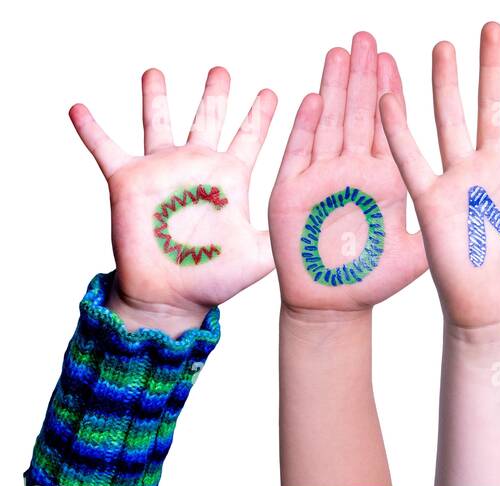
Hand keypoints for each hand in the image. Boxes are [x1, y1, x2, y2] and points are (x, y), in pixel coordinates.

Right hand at [70, 67, 276, 335]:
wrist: (171, 298)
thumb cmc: (216, 279)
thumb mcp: (262, 255)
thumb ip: (284, 232)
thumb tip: (316, 225)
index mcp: (231, 179)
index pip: (250, 136)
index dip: (261, 114)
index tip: (274, 91)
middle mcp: (198, 167)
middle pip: (208, 118)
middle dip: (216, 94)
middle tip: (222, 70)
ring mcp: (162, 171)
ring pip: (159, 122)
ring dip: (157, 97)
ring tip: (154, 71)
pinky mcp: (128, 182)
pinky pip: (105, 149)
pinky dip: (92, 129)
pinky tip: (78, 108)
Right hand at [269, 33, 426, 313]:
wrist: (332, 307)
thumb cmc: (374, 281)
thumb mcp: (420, 252)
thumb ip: (445, 223)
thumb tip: (486, 203)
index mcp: (386, 180)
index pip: (388, 126)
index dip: (391, 92)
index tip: (396, 59)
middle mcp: (354, 172)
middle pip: (358, 113)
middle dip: (362, 75)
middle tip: (367, 37)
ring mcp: (322, 178)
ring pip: (330, 122)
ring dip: (335, 87)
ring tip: (341, 52)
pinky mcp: (293, 194)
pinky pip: (300, 153)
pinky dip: (306, 126)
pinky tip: (314, 98)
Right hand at [379, 22, 499, 331]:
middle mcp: (494, 169)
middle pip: (492, 104)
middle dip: (492, 66)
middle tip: (492, 27)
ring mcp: (462, 182)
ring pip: (451, 120)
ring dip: (446, 84)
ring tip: (444, 46)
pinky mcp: (434, 202)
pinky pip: (412, 160)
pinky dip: (400, 131)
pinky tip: (390, 98)